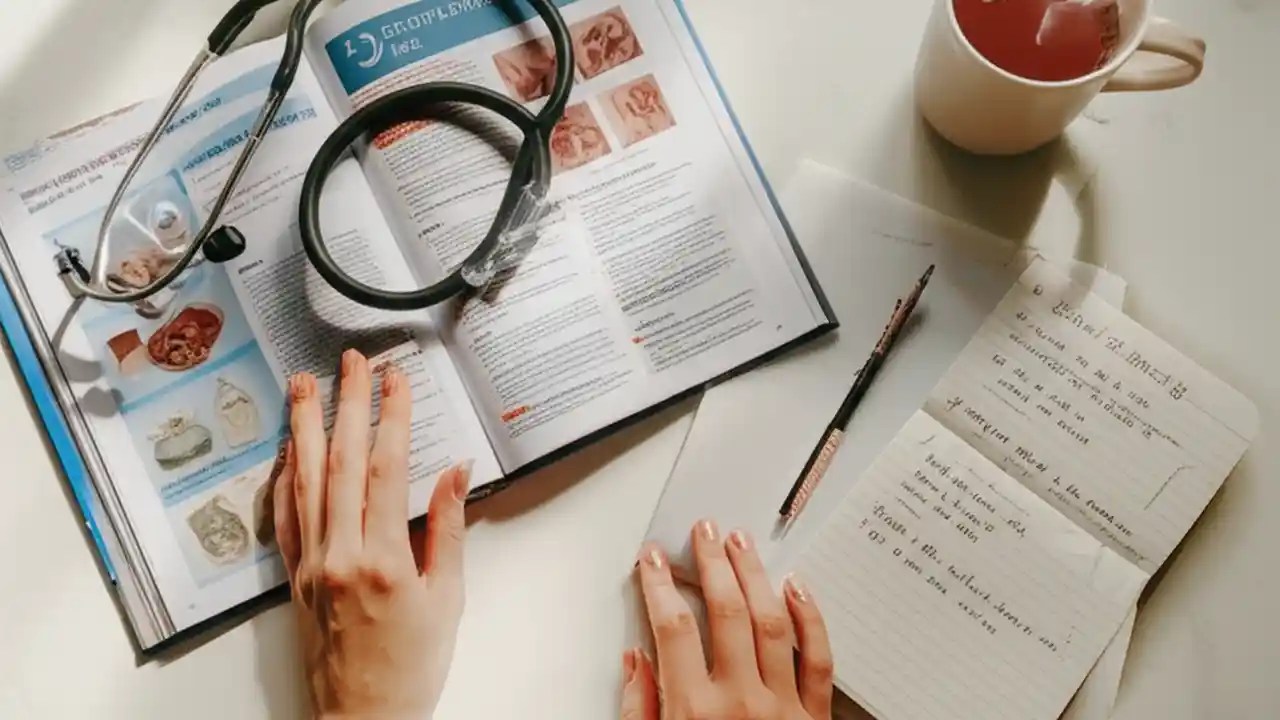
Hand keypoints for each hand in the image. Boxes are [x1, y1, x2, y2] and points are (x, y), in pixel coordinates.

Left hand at [274, 350, 470, 719]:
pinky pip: (284, 516)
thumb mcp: (447, 598)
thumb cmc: (411, 667)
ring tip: (304, 384)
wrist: (365, 718)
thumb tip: (454, 473)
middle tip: (351, 363)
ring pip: (305, 480)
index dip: (391, 417)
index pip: (386, 469)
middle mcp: (339, 555)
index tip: (396, 380)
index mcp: (383, 560)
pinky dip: (285, 476)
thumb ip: (448, 529)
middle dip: (347, 404)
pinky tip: (288, 448)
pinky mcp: (295, 577)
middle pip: (341, 462)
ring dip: (305, 426)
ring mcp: (311, 565)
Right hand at [623, 522, 833, 719]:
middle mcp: (741, 703)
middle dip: (713, 563)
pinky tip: (796, 589)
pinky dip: (810, 619)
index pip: (673, 628)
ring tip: (742, 544)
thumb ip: (641, 708)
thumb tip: (636, 663)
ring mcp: (782, 709)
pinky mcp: (813, 719)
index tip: (653, 560)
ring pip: (771, 623)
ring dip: (755, 576)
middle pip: (727, 612)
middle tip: (706, 532)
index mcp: (694, 713)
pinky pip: (816, 659)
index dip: (660, 585)